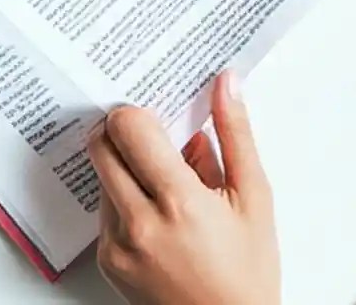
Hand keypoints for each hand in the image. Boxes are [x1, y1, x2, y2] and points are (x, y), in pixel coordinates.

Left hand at [88, 71, 280, 304]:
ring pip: (103, 176)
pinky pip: (106, 209)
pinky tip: (164, 213)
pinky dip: (128, 198)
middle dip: (125, 133)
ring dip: (128, 167)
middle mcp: (138, 223)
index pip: (128, 129)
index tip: (160, 115)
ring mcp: (116, 244)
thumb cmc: (248, 269)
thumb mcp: (254, 196)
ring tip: (173, 186)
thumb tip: (226, 85)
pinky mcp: (107, 260)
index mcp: (179, 202)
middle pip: (101, 146)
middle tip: (159, 139)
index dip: (139, 112)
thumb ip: (235, 134)